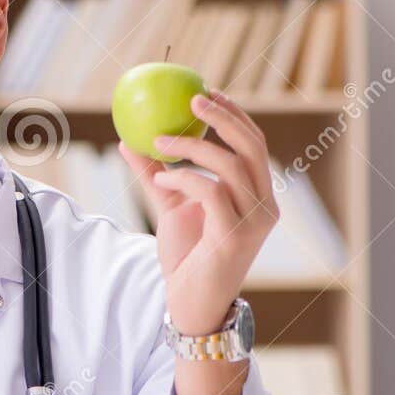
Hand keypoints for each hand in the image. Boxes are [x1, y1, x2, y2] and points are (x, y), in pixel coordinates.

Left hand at [117, 89, 278, 335]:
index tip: (207, 92)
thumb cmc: (186, 257)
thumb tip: (129, 140)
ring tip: (159, 142)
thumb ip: (156, 175)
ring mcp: (254, 221)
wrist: (191, 302)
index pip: (254, 144)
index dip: (235, 115)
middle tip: (193, 100)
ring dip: (191, 147)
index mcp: (258, 195)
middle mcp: (265, 205)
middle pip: (252, 146)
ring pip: (231, 165)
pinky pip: (211, 191)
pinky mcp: (235, 236)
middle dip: (223, 117)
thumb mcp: (170, 208)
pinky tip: (163, 179)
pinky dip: (184, 179)